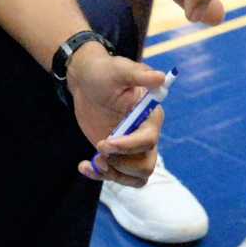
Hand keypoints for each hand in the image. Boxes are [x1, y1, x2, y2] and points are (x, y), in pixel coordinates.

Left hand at [65, 43, 166, 185]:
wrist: (86, 80)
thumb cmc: (105, 71)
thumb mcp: (119, 70)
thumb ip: (139, 75)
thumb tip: (160, 78)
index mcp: (150, 117)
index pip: (148, 141)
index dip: (129, 146)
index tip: (105, 143)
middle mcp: (145, 135)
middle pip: (146, 166)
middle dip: (122, 164)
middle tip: (100, 149)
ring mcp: (132, 148)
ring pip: (135, 176)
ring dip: (114, 174)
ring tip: (94, 161)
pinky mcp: (117, 154)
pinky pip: (117, 176)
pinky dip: (101, 176)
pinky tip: (85, 166)